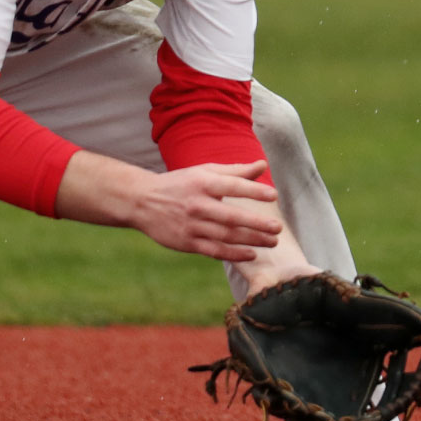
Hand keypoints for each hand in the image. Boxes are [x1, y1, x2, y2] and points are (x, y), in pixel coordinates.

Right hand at [55, 153, 285, 263]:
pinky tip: (251, 254)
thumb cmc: (180, 184)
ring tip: (272, 241)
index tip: (273, 195)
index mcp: (202, 183)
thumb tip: (263, 166)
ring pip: (225, 236)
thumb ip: (235, 171)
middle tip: (277, 228)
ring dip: (251, 240)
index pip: (231, 186)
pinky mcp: (187, 243)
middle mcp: (197, 205)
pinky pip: (214, 250)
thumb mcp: (204, 171)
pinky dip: (233, 254)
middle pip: (231, 216)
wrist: (142, 202)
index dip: (253, 190)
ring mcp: (191, 226)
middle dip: (256, 223)